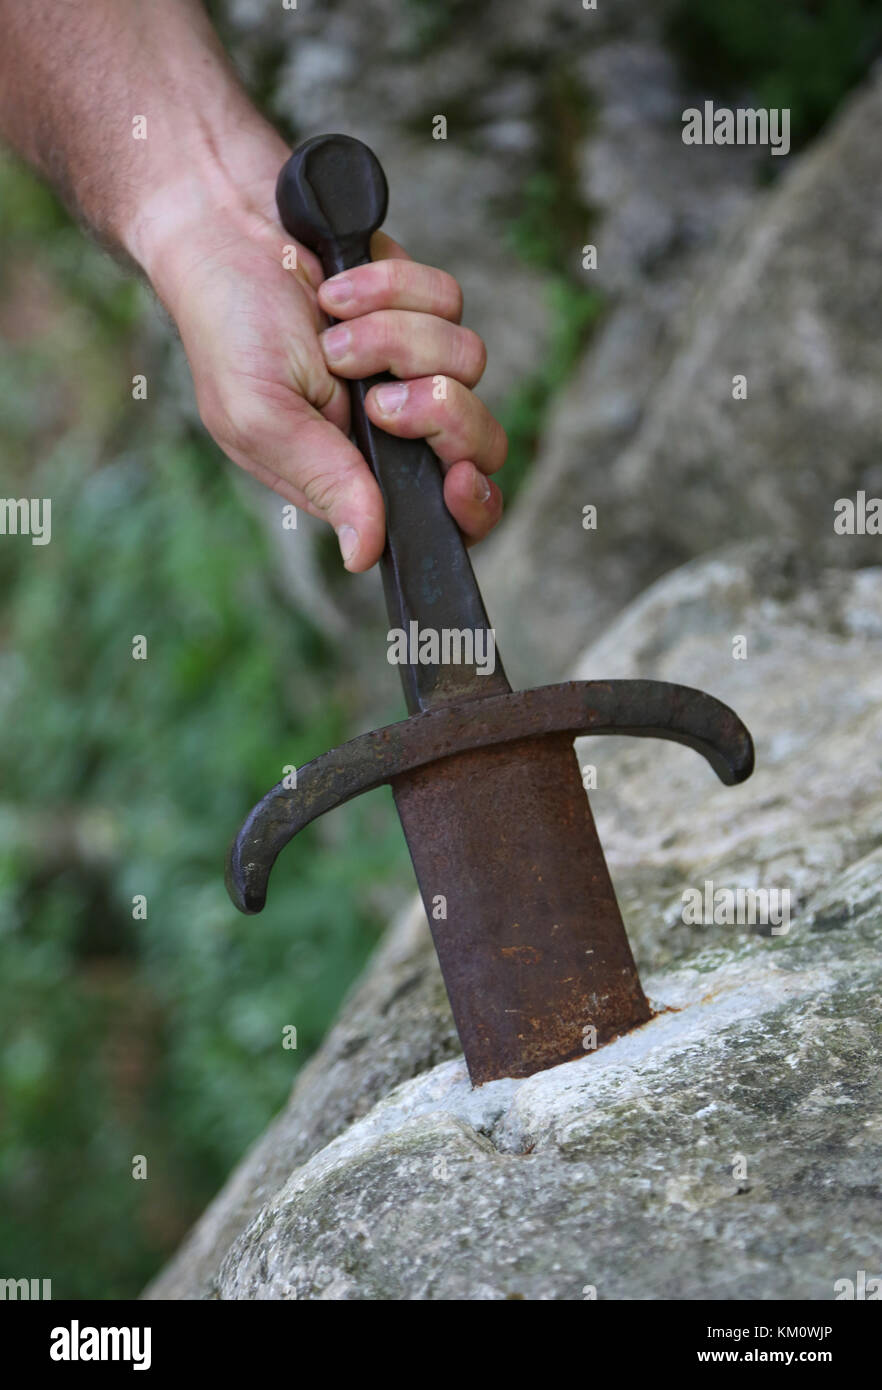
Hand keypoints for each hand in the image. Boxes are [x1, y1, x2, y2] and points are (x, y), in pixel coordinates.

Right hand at [138, 143, 505, 571]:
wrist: (224, 226)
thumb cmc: (227, 329)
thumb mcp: (261, 417)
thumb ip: (325, 483)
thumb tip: (363, 557)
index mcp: (357, 473)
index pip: (447, 517)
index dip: (470, 508)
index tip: (457, 477)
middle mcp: (395, 428)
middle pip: (479, 441)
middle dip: (433, 409)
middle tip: (373, 394)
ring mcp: (414, 364)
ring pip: (467, 362)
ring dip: (394, 335)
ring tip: (332, 327)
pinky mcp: (422, 305)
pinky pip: (449, 301)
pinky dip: (394, 286)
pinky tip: (341, 288)